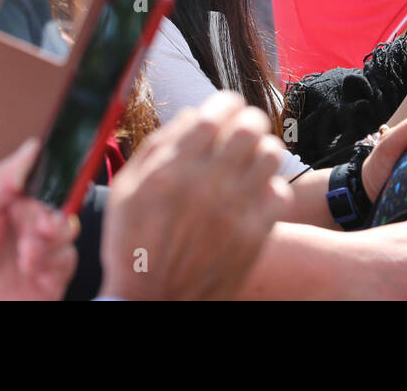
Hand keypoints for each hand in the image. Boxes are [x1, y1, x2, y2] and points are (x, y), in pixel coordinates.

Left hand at [0, 138, 77, 300]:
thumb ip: (0, 177)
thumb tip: (32, 149)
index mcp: (7, 201)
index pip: (40, 178)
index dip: (48, 179)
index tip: (47, 182)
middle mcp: (25, 222)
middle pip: (59, 201)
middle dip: (48, 212)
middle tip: (36, 225)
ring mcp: (39, 248)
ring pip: (68, 227)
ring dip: (52, 236)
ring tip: (28, 251)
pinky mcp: (50, 275)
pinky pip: (69, 257)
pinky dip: (53, 259)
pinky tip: (31, 267)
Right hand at [99, 92, 292, 299]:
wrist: (152, 303)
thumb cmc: (134, 246)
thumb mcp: (126, 191)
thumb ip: (156, 148)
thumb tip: (190, 117)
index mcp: (173, 170)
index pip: (214, 114)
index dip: (225, 103)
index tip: (226, 106)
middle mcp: (207, 184)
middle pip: (249, 127)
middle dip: (248, 120)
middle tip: (243, 128)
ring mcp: (234, 210)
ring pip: (270, 154)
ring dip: (261, 150)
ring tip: (251, 160)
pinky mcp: (254, 235)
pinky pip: (279, 192)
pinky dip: (270, 188)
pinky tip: (255, 195)